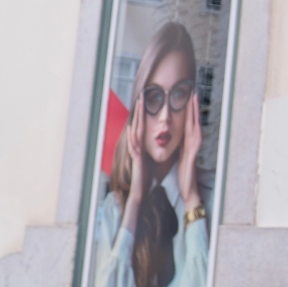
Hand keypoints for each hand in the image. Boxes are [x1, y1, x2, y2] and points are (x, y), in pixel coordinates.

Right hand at [122, 96, 146, 233]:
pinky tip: (132, 127)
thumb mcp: (150, 158)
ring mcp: (135, 152)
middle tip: (141, 96)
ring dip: (136, 118)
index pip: (143, 126)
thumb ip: (150, 149)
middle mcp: (137, 146)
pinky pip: (134, 145)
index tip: (147, 101)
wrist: (140, 190)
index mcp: (142, 145)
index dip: (145, 114)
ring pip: (135, 131)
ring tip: (138, 105)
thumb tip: (155, 141)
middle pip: (138, 125)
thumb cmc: (145, 176)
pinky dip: (132, 136)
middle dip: (140, 111)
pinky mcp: (136, 159)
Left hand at [178, 92, 202, 210]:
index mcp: (189, 141)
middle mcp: (194, 142)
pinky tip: (195, 122)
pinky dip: (195, 129)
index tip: (187, 95)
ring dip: (195, 113)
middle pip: (194, 120)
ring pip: (195, 126)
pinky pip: (194, 139)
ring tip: (194, 100)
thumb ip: (181, 143)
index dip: (189, 108)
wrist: (188, 187)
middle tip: (193, 91)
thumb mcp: (181, 153)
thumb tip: (179, 134)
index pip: (189, 121)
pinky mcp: (193, 154)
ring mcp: (195, 147)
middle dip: (193, 106)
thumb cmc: (184, 171)